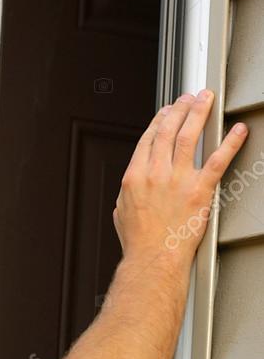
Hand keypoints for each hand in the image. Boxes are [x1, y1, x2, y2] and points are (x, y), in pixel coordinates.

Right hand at [113, 90, 247, 270]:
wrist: (153, 260)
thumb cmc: (139, 243)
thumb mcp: (121, 214)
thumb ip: (126, 195)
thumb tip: (130, 190)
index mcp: (135, 177)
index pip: (148, 139)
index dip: (159, 120)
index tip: (167, 112)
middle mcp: (156, 173)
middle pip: (168, 130)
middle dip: (180, 109)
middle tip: (188, 99)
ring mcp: (178, 180)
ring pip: (190, 136)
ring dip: (199, 113)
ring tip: (206, 100)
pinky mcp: (200, 190)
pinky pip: (218, 161)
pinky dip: (230, 143)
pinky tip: (237, 131)